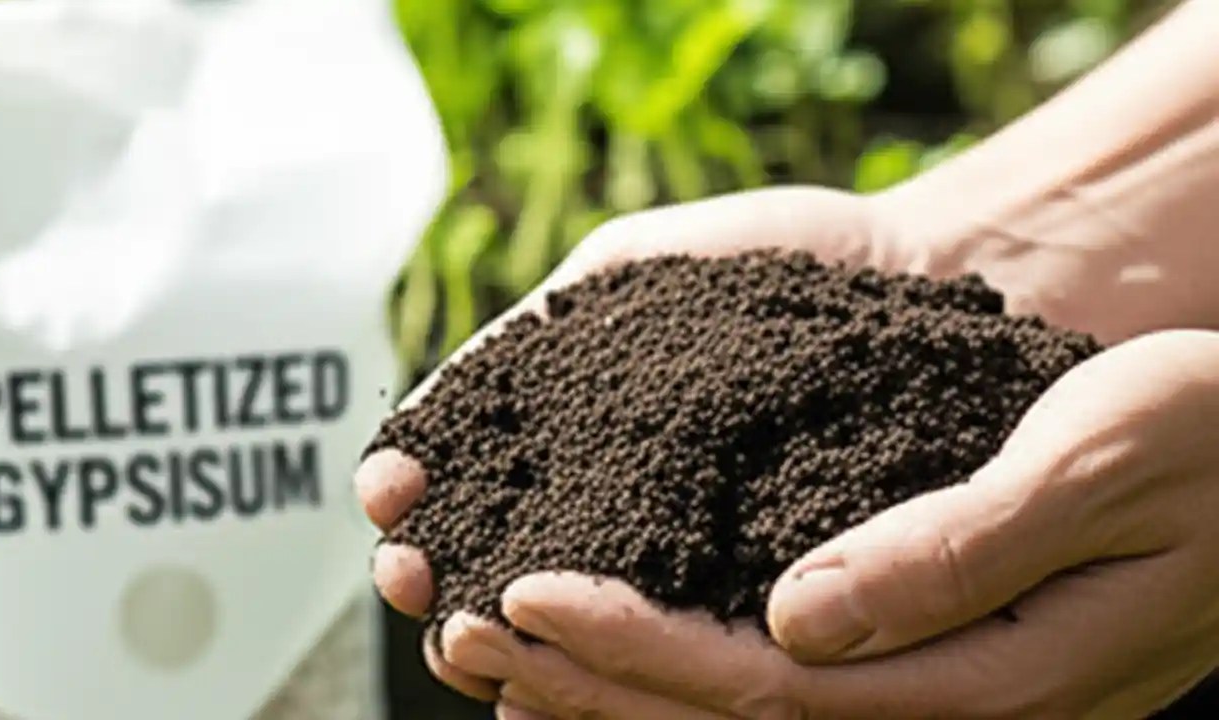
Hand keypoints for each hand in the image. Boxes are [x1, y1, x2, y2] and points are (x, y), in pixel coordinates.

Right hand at [357, 186, 917, 701]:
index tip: (389, 492)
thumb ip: (538, 331)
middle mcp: (620, 503)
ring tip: (464, 635)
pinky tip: (562, 678)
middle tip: (408, 577)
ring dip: (511, 634)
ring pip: (582, 613)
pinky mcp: (760, 592)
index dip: (422, 486)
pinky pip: (686, 633)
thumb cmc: (768, 259)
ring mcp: (685, 552)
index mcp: (575, 434)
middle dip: (446, 571)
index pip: (475, 473)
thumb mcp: (633, 273)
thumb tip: (426, 406)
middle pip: (509, 555)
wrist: (908, 270)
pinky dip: (619, 657)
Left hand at [447, 330, 1218, 717]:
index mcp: (976, 678)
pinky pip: (776, 680)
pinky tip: (603, 651)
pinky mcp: (924, 656)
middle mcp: (941, 707)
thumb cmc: (1199, 439)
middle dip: (584, 677)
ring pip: (737, 712)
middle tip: (459, 628)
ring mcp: (932, 694)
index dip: (627, 648)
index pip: (759, 686)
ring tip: (491, 646)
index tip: (521, 596)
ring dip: (607, 683)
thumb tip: (798, 616)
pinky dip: (672, 669)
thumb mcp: (1096, 470)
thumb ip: (955, 551)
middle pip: (724, 717)